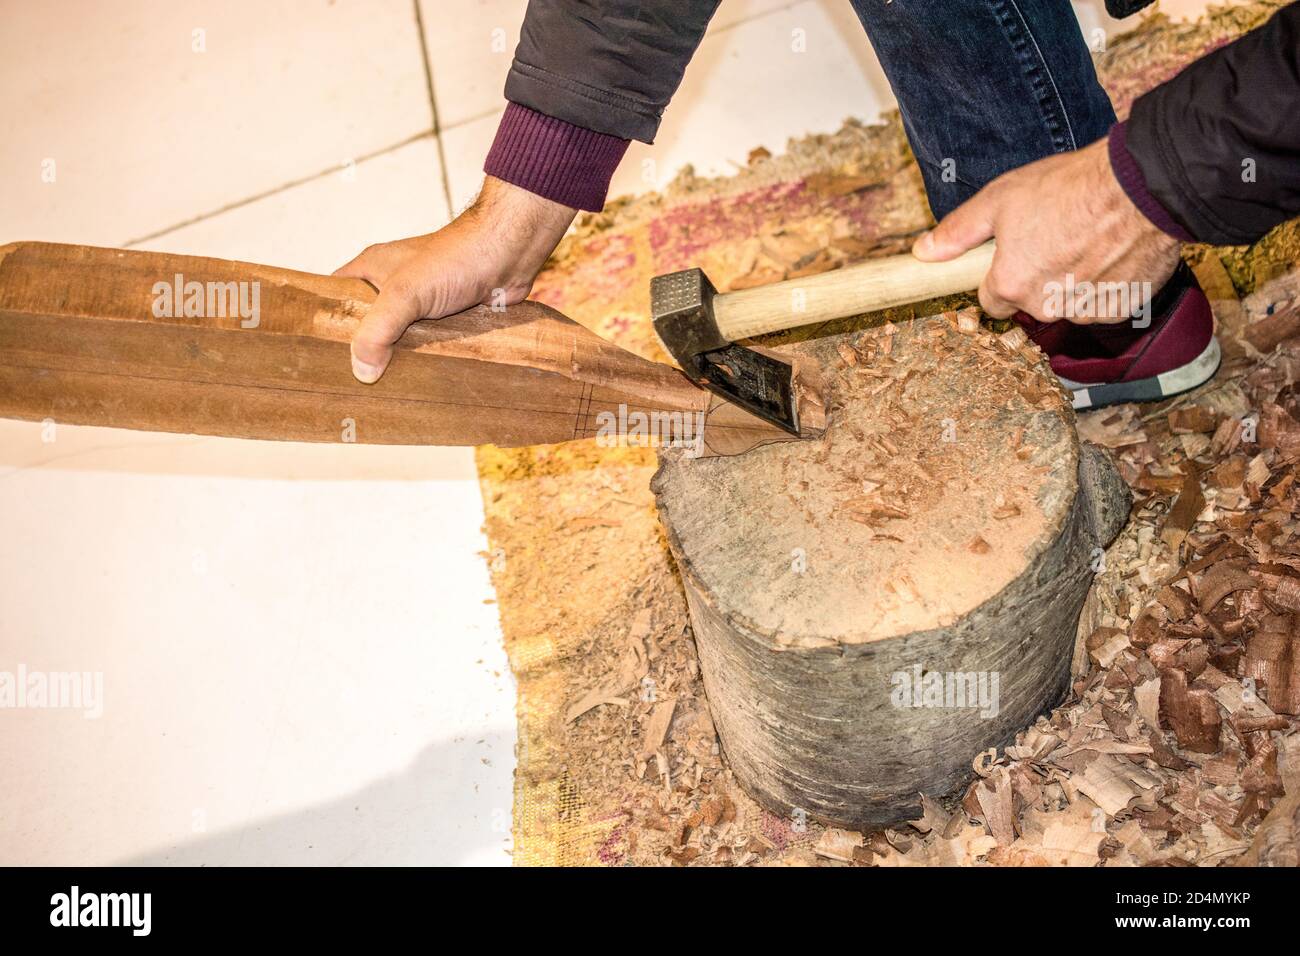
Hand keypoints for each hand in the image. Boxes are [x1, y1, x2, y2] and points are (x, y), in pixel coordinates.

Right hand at [335, 176, 576, 381]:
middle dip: (361, 354)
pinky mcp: (446, 321)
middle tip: (347, 388)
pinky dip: (424, 363)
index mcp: (371, 270)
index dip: (323, 325)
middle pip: (366, 327)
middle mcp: (393, 287)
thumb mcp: (406, 293)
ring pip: (398, 341)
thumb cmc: (455, 259)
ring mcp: (421, 305)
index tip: (312, 358)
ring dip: (396, 362)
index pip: (333, 299)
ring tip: (378, 395)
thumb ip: (378, 331)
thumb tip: (362, 371)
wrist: (509, 254)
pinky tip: (416, 385)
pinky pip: (427, 347)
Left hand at [912, 138, 1181, 323]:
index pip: (991, 300)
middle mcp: (1044, 307)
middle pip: (1030, 301)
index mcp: (1010, 286)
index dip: (1000, 275)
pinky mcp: (1121, 307)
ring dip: (1073, 280)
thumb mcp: (1000, 199)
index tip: (1014, 254)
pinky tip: (1113, 249)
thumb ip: (958, 232)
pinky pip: (1104, 300)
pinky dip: (1106, 282)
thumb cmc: (1069, 188)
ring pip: (1068, 303)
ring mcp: (1084, 310)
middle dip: (1038, 276)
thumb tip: (923, 252)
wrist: (1142, 187)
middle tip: (1055, 235)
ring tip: (1088, 237)